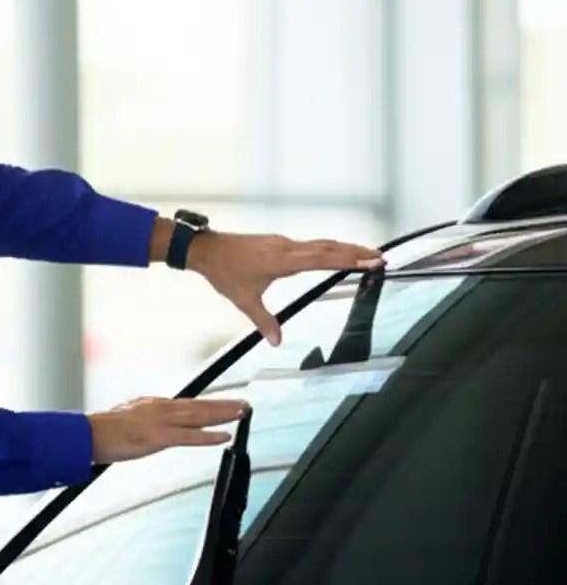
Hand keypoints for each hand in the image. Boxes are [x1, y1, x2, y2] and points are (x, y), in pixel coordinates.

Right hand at [87, 396, 246, 463]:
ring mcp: (161, 422)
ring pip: (198, 416)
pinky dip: (208, 436)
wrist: (89, 434)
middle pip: (198, 406)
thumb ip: (143, 418)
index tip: (224, 403)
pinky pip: (189, 437)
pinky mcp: (158, 437)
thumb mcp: (127, 417)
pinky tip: (224, 436)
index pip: (188, 403)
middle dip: (223, 405)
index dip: (208, 404)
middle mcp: (161, 408)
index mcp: (153, 405)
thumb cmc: (102, 430)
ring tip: (241, 413)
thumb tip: (150, 423)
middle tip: (244, 404)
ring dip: (222, 414)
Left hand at [188, 231, 382, 345]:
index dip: (349, 260)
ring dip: (343, 248)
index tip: (372, 260)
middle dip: (355, 252)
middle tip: (380, 257)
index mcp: (282, 260)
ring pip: (320, 243)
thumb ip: (264, 321)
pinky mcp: (277, 242)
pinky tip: (335, 253)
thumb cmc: (225, 273)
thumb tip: (277, 342)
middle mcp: (286, 248)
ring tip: (366, 253)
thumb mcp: (244, 300)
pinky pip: (309, 244)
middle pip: (328, 248)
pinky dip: (327, 248)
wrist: (205, 249)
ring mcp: (282, 243)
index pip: (323, 259)